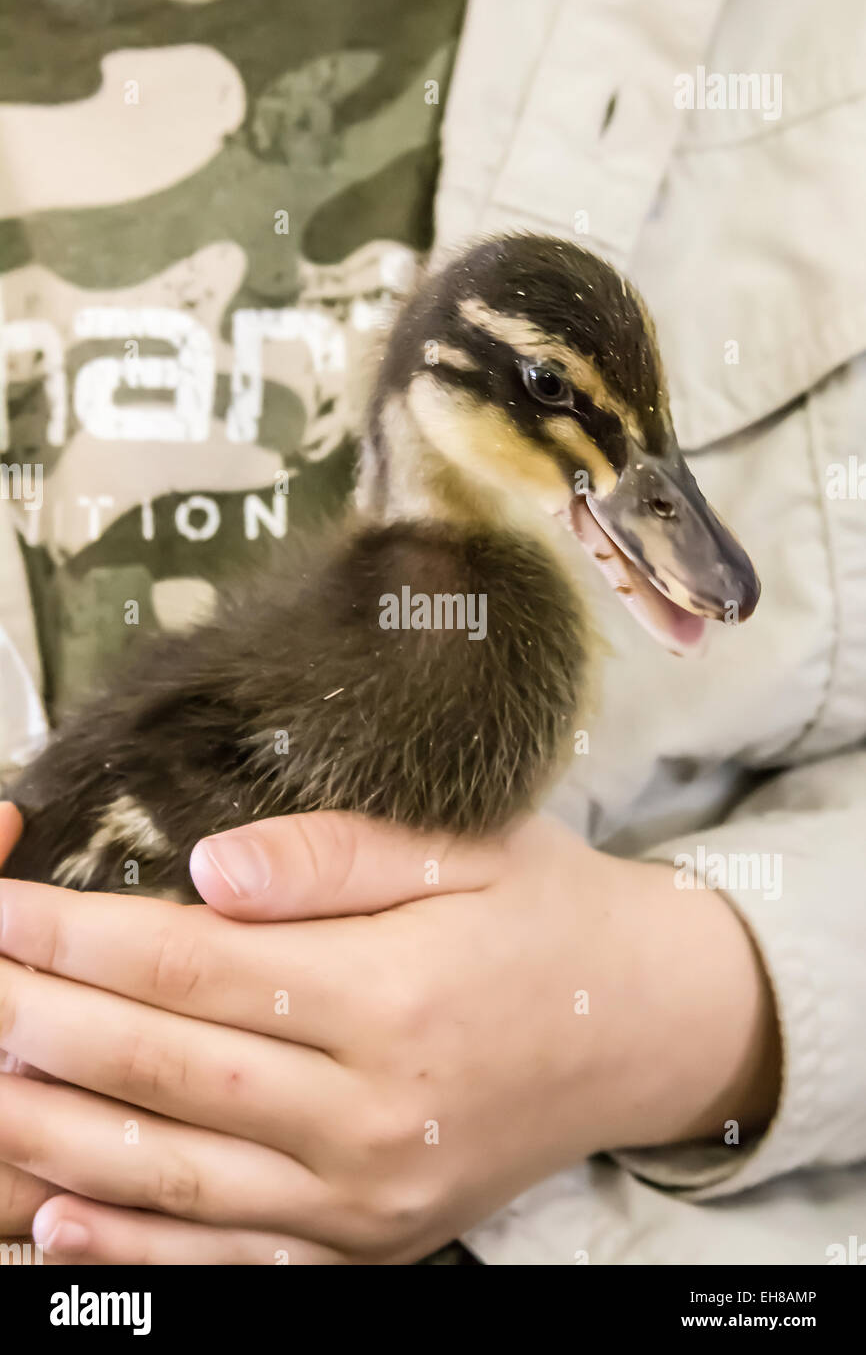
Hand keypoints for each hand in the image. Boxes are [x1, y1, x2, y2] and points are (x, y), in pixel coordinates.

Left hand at [0, 808, 778, 1263]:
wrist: (643, 1025)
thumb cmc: (548, 914)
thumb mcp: (469, 847)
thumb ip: (338, 852)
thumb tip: (209, 870)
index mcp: (395, 994)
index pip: (194, 964)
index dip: (81, 937)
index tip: (6, 908)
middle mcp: (377, 1111)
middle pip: (167, 1068)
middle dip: (45, 1020)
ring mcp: (371, 1195)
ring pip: (179, 1174)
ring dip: (62, 1132)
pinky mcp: (374, 1242)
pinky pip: (233, 1258)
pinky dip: (138, 1247)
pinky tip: (61, 1219)